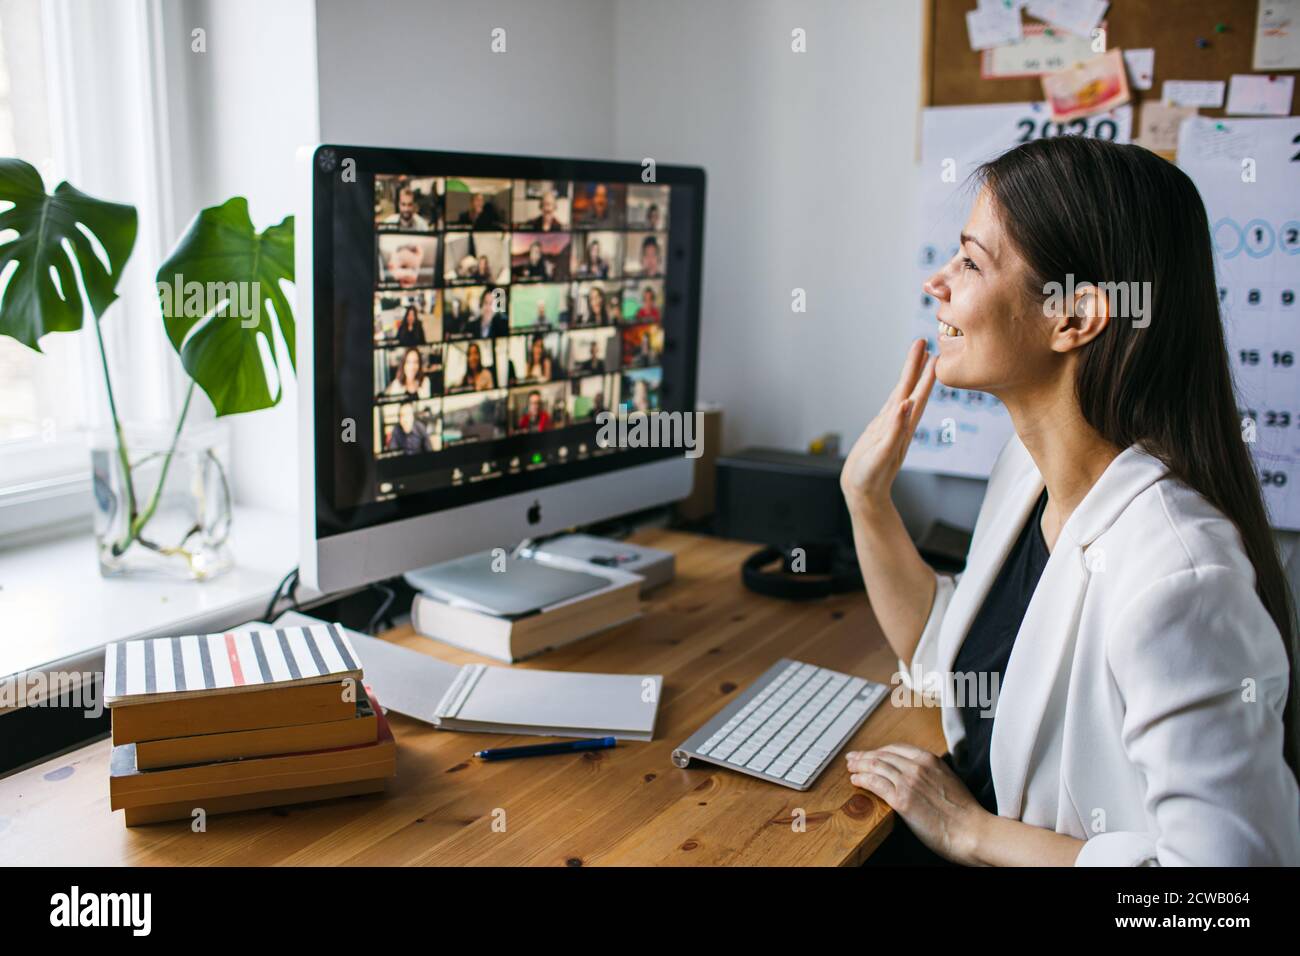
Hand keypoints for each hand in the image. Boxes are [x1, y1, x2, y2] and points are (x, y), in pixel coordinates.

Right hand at [840, 339, 935, 511]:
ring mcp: (891, 427)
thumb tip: (906, 404)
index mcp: (902, 427)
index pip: (915, 394)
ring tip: (918, 357)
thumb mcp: (882, 454)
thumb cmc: (870, 477)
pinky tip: (901, 388)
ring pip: (903, 395)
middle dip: (918, 365)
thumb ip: (895, 429)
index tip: (929, 351)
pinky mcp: (881, 432)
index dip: (922, 373)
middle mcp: (900, 424)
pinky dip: (898, 393)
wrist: (864, 494)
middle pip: (911, 388)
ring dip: (911, 376)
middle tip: (923, 342)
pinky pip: (892, 406)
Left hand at [846, 743, 988, 865]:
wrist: (971, 831)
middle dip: (865, 756)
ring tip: (851, 768)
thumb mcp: (948, 780)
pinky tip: (856, 780)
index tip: (870, 753)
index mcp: (930, 760)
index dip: (879, 750)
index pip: (896, 748)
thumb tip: (917, 775)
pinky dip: (862, 779)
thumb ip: (930, 773)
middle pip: (883, 755)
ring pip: (876, 766)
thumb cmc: (964, 812)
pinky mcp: (902, 800)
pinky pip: (875, 783)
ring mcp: (908, 782)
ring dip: (859, 766)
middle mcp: (917, 766)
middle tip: (852, 758)